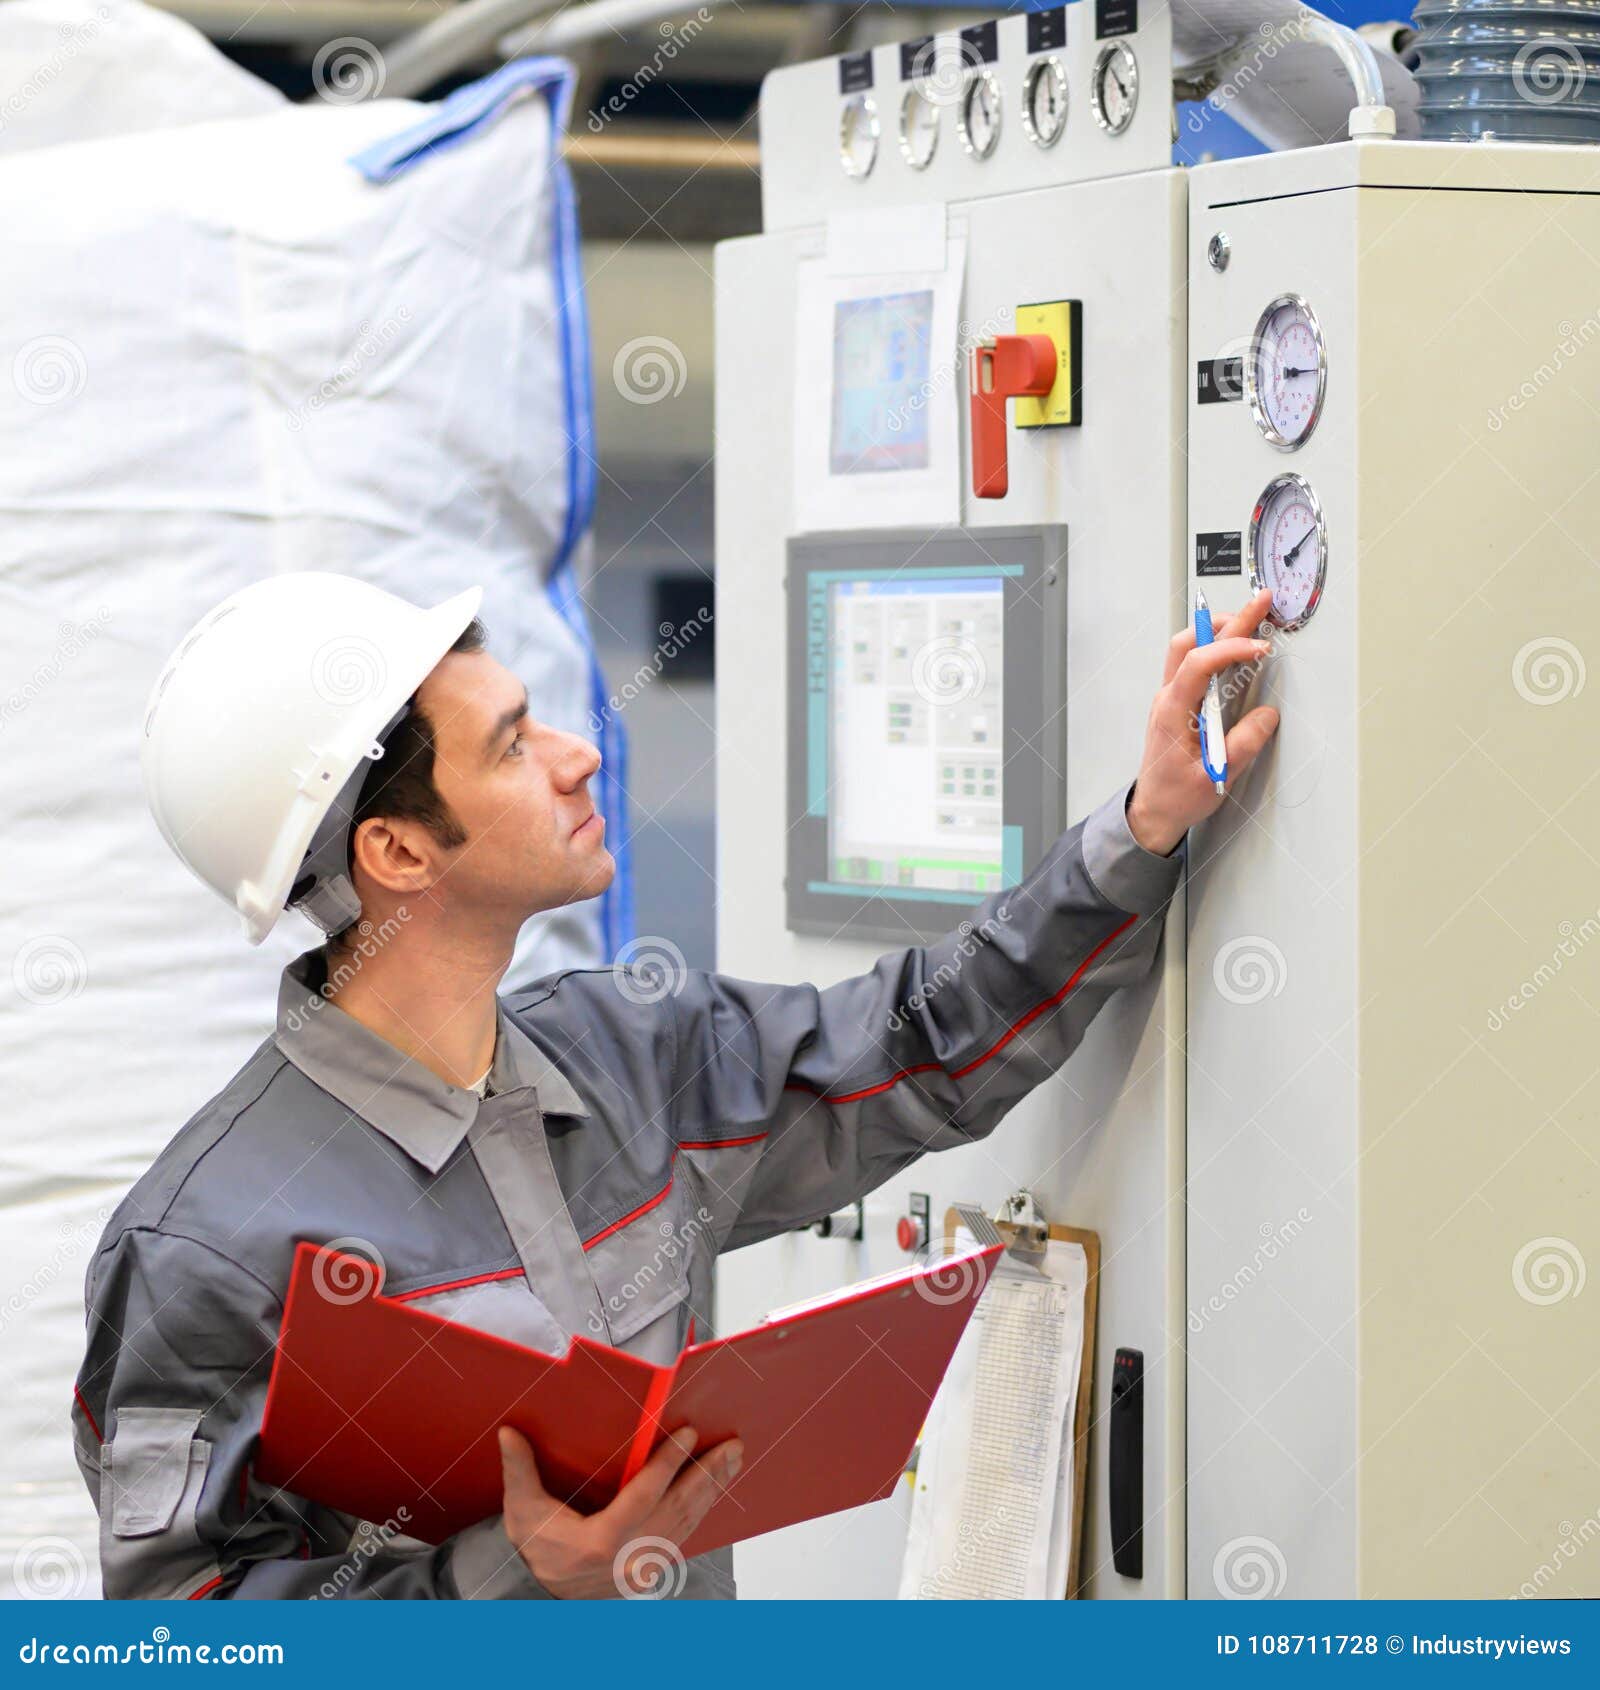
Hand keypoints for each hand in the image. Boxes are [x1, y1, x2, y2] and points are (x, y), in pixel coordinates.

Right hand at [497, 1423, 742, 1598]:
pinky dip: (702, 1509)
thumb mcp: (522, 1509)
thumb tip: (508, 1431)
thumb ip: (519, 1470)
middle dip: (708, 1474)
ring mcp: (645, 1567)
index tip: (690, 1433)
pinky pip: (685, 1534)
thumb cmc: (537, 1546)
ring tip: (732, 1458)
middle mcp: (629, 1557)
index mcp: (600, 1542)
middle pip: (678, 1508)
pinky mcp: (652, 1569)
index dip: (669, 1462)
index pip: (644, 1495)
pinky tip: (714, 1488)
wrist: (543, 1595)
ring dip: (713, 1488)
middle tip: (732, 1445)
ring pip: (687, 1522)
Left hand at [1126, 588, 1280, 856]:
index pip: (1199, 664)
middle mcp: (1167, 699)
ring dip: (1218, 630)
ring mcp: (1171, 699)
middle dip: (1226, 621)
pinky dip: (1216, 649)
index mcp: (1171, 712)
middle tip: (1259, 604)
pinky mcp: (1178, 704)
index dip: (1231, 649)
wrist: (1153, 812)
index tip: (1260, 648)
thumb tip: (1267, 716)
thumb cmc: (1175, 797)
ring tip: (1251, 617)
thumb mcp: (1215, 777)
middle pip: (1190, 643)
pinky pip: (1193, 665)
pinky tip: (1236, 647)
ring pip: (1187, 648)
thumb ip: (1242, 745)